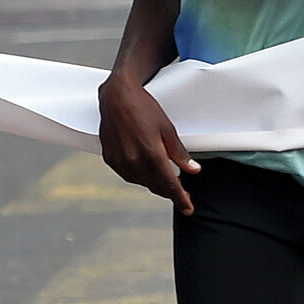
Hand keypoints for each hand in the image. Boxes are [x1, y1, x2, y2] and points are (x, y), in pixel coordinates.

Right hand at [98, 76, 200, 212]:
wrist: (116, 96)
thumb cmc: (143, 108)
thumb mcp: (167, 129)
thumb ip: (179, 153)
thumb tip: (193, 170)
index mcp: (151, 153)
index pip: (169, 184)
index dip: (180, 198)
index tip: (188, 207)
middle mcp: (133, 160)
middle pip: (156, 186)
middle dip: (171, 193)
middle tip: (183, 195)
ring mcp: (120, 161)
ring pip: (142, 182)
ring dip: (155, 184)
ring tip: (167, 181)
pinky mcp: (110, 158)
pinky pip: (129, 175)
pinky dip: (140, 177)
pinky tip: (148, 172)